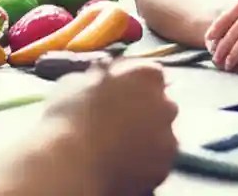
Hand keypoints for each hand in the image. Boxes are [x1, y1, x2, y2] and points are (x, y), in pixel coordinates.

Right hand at [17, 61, 177, 195]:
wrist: (73, 166)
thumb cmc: (68, 117)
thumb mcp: (75, 82)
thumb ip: (97, 78)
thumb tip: (99, 79)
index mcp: (146, 75)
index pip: (148, 71)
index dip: (130, 80)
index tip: (116, 88)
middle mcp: (165, 103)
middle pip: (159, 102)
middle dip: (143, 108)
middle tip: (116, 119)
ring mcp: (168, 137)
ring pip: (160, 133)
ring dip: (145, 135)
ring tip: (116, 145)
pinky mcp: (163, 167)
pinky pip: (154, 160)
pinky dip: (142, 161)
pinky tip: (120, 162)